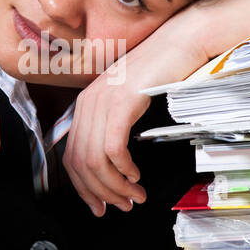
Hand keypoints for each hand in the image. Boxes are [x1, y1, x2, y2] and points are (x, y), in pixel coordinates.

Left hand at [61, 12, 208, 216]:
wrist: (179, 43)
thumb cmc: (159, 71)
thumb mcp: (128, 101)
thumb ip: (114, 126)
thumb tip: (113, 162)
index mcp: (85, 104)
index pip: (71, 157)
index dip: (83, 188)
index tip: (99, 205)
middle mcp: (88, 102)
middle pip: (80, 163)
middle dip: (100, 193)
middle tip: (121, 206)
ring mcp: (103, 101)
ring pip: (95, 160)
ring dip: (115, 186)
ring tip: (133, 197)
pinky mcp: (121, 102)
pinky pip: (112, 148)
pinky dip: (123, 168)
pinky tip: (136, 175)